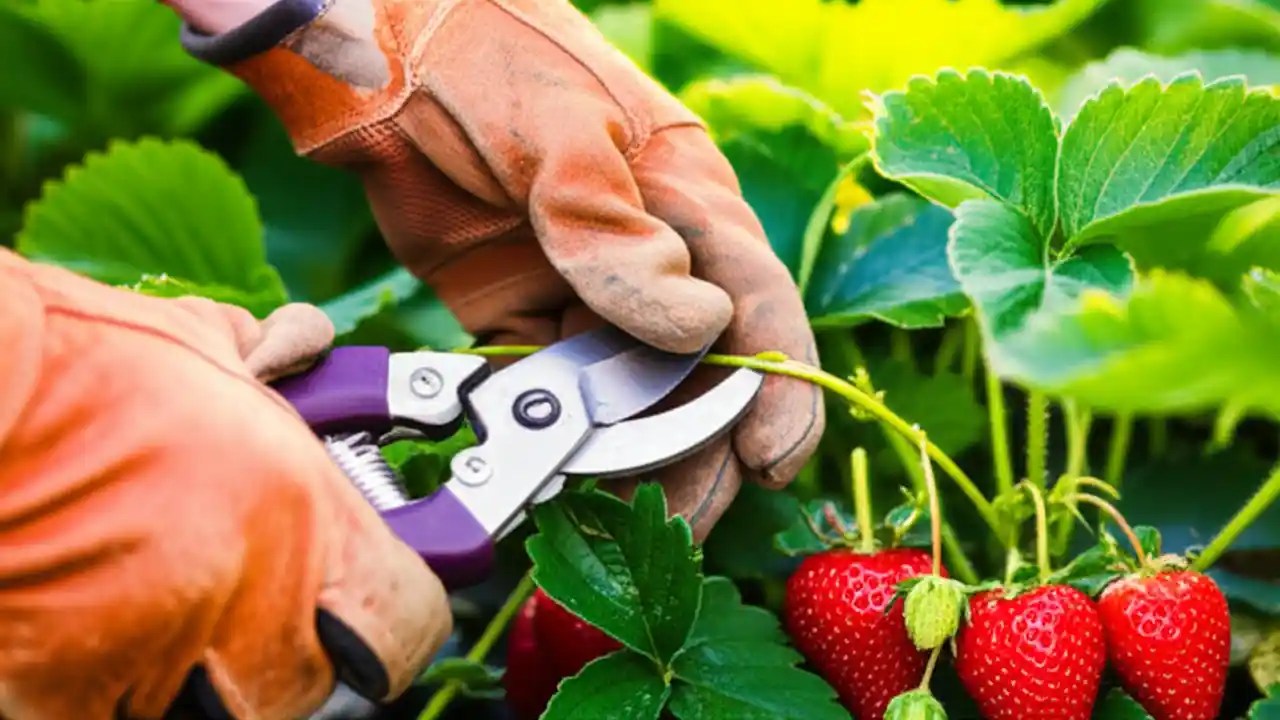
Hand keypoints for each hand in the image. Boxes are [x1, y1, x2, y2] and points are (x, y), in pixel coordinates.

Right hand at [0, 249, 449, 718]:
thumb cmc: (75, 363)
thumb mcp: (201, 340)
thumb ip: (277, 352)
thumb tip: (305, 344)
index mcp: (303, 516)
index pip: (409, 615)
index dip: (403, 602)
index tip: (391, 589)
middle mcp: (251, 599)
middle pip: (315, 678)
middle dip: (297, 643)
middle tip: (264, 595)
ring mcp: (165, 662)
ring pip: (231, 709)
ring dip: (214, 671)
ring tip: (171, 605)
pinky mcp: (76, 700)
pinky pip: (131, 716)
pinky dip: (124, 689)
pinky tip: (106, 629)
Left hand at [174, 0, 825, 538]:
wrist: (372, 55)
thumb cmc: (485, 61)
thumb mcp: (563, 137)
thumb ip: (618, 235)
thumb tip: (697, 326)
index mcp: (688, 200)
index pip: (756, 303)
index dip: (775, 385)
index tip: (770, 457)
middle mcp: (651, 253)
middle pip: (702, 369)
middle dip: (706, 446)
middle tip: (691, 519)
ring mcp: (584, 289)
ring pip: (632, 393)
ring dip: (637, 457)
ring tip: (635, 517)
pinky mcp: (521, 315)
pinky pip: (555, 390)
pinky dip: (562, 438)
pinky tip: (562, 479)